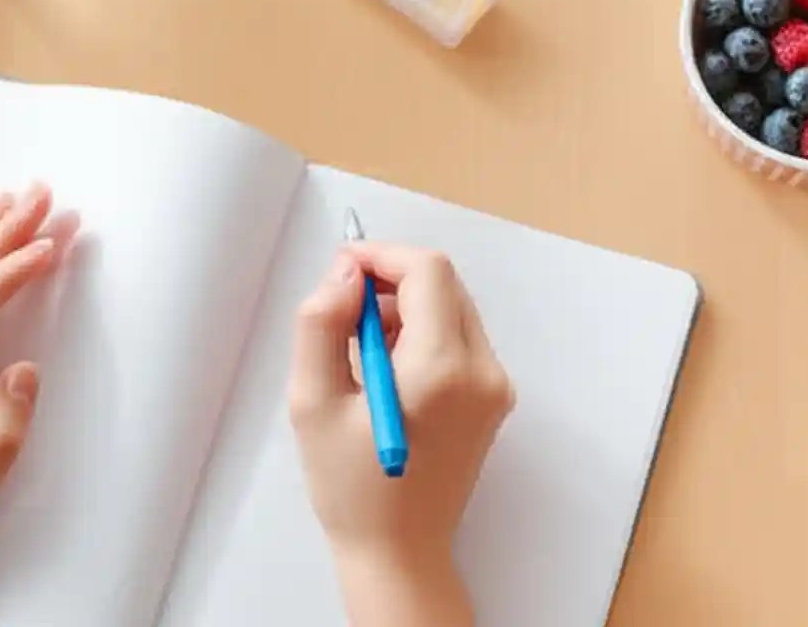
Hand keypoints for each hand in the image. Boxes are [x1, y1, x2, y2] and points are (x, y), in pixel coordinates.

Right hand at [289, 243, 514, 626]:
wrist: (398, 551)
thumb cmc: (351, 488)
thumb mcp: (313, 402)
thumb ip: (320, 324)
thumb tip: (343, 272)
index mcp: (441, 368)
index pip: (427, 271)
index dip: (381, 256)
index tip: (342, 270)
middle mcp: (482, 371)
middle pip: (444, 283)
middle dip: (391, 282)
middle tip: (343, 313)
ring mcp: (495, 386)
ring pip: (452, 307)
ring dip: (405, 308)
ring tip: (359, 353)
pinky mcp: (493, 398)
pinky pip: (459, 337)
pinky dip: (422, 334)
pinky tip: (385, 371)